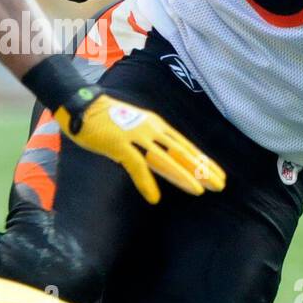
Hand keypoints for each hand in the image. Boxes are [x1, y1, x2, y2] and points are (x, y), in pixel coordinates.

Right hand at [54, 88, 224, 203]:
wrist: (83, 105)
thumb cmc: (108, 119)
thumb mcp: (136, 128)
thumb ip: (151, 143)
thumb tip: (166, 160)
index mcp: (157, 126)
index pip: (185, 147)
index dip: (202, 161)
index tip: (218, 175)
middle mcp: (151, 129)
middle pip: (181, 152)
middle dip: (201, 169)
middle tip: (219, 185)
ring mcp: (135, 135)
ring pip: (164, 158)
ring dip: (182, 175)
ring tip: (198, 190)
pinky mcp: (119, 143)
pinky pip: (136, 165)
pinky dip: (146, 182)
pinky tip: (154, 197)